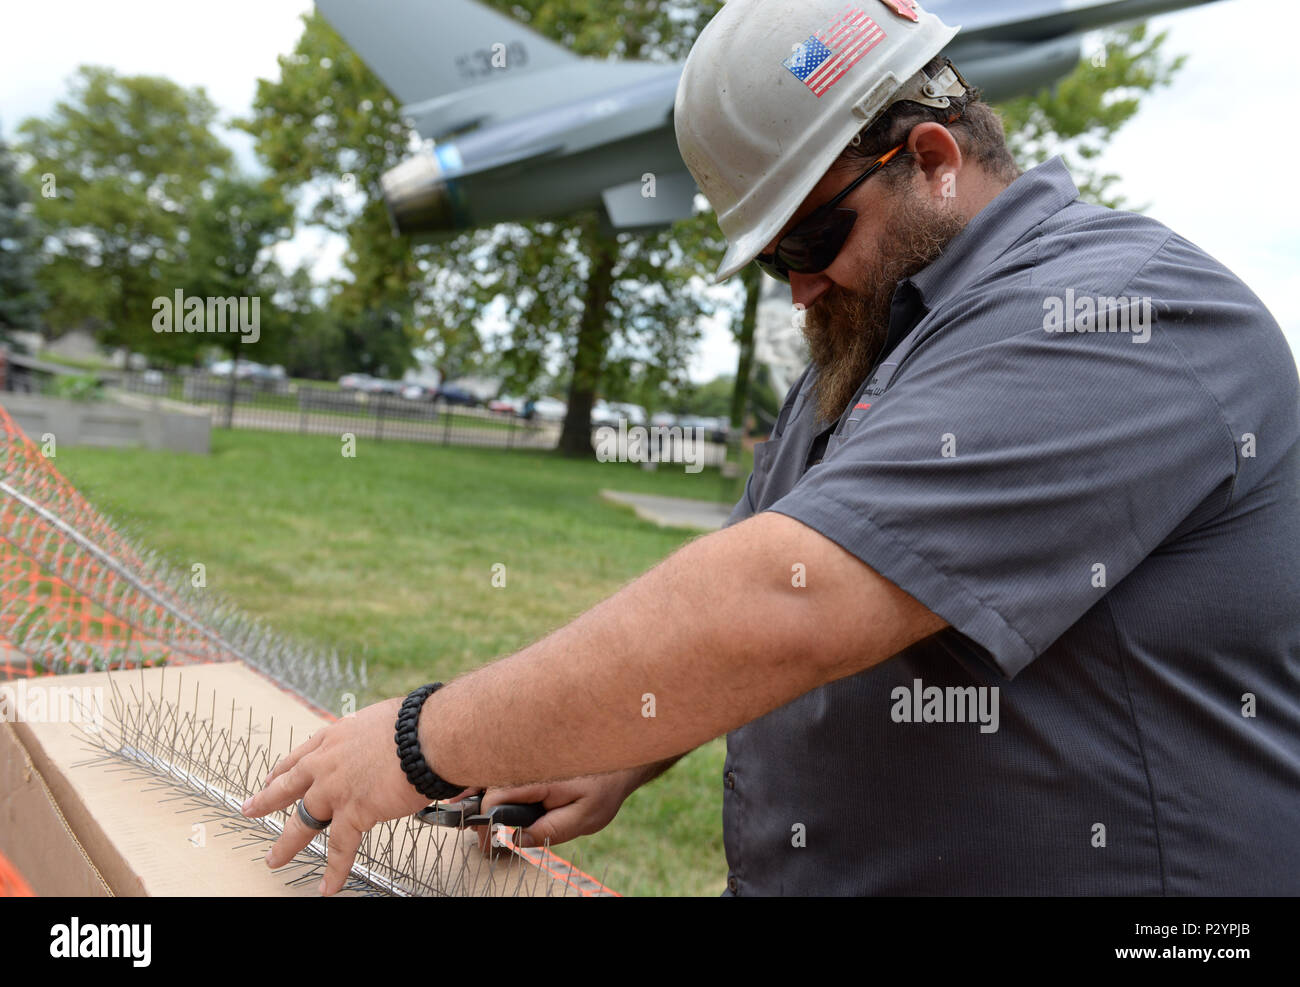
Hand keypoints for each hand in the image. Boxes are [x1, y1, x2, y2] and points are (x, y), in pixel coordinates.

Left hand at [240, 697, 438, 895]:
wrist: (425, 736)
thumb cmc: (414, 723)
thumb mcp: (382, 718)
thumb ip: (374, 733)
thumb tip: (391, 738)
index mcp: (335, 738)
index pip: (300, 756)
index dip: (283, 770)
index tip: (271, 778)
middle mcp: (327, 763)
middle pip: (288, 787)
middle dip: (266, 801)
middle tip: (249, 809)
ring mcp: (335, 791)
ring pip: (302, 822)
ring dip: (287, 845)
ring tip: (274, 860)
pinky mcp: (354, 813)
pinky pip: (340, 848)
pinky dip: (335, 870)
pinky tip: (328, 886)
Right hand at [471, 771, 637, 852]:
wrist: (619, 754)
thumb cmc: (605, 785)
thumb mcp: (585, 816)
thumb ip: (551, 829)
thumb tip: (517, 840)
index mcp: (538, 778)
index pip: (495, 798)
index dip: (486, 824)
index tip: (487, 843)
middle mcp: (526, 763)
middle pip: (485, 784)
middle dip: (473, 807)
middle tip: (470, 831)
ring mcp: (526, 757)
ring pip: (489, 773)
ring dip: (474, 790)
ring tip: (461, 807)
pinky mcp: (528, 756)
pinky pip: (500, 766)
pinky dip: (486, 778)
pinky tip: (471, 789)